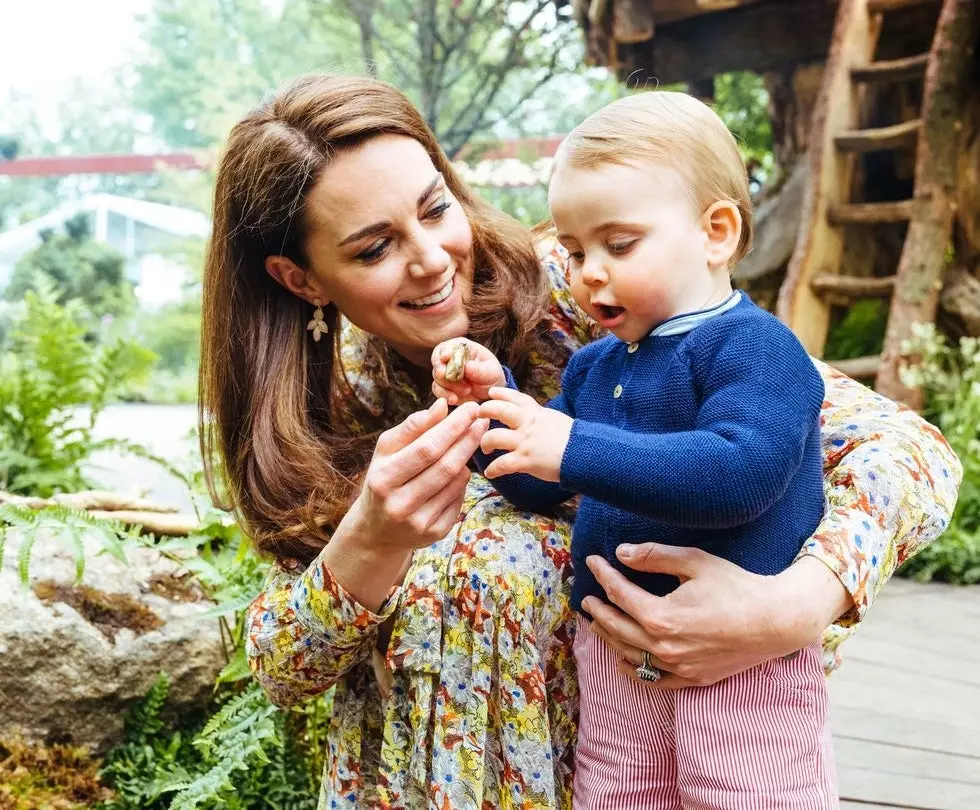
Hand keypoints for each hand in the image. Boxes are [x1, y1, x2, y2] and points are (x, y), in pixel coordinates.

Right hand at [325, 398, 488, 610]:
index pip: (427, 448)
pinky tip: (459, 471)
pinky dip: (463, 481)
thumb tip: (442, 406)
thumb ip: (413, 427)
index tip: (470, 409)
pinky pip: (459, 499)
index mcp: (383, 479)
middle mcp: (400, 504)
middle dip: (467, 439)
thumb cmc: (384, 478)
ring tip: (468, 442)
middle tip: (482, 420)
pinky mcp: (435, 534)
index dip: (452, 427)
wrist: (377, 529)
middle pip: (446, 466)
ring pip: (456, 482)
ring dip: (466, 458)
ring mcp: (419, 523)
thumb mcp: (387, 450)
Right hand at [431, 338, 505, 404]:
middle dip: (441, 370)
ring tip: (467, 390)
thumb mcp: (492, 372)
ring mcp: (445, 373)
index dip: (444, 351)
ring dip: (448, 386)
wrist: (490, 392)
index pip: (448, 346)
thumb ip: (480, 369)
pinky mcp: (443, 387)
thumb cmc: (492, 376)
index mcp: (462, 348)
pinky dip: (445, 395)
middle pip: (437, 361)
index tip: (445, 357)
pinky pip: (438, 390)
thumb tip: (467, 367)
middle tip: (445, 376)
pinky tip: (454, 399)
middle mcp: (450, 358)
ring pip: (437, 378)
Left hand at [478, 387, 572, 481]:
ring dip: (485, 443)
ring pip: (493, 437)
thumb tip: (533, 419)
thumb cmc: (574, 439)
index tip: (491, 393)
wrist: (585, 453)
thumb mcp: (555, 420)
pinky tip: (490, 473)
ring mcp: (524, 442)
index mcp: (536, 413)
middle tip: (479, 416)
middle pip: (498, 410)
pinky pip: (502, 464)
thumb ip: (540, 418)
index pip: (515, 397)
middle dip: (485, 411)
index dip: (501, 393)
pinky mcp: (525, 460)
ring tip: (486, 448)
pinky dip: (493, 469)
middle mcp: (527, 424)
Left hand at [582, 545, 850, 688]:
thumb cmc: (737, 587)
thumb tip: (622, 553)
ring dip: (610, 638)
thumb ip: (655, 557)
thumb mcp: (695, 562)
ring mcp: (678, 667)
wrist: (777, 621)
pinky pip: (653, 679)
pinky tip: (623, 660)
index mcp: (661, 616)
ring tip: (598, 623)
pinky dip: (633, 669)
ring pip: (630, 655)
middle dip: (598, 610)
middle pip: (617, 628)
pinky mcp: (692, 678)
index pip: (619, 594)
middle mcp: (664, 647)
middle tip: (586, 598)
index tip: (592, 562)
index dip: (603, 575)